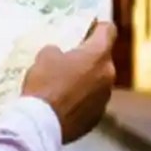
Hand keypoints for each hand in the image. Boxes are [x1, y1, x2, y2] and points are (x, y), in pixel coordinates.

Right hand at [20, 21, 116, 143]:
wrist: (42, 123)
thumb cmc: (45, 84)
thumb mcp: (44, 56)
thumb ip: (57, 50)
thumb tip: (60, 54)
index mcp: (98, 55)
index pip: (109, 31)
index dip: (98, 27)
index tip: (88, 28)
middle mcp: (108, 75)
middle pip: (102, 59)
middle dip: (88, 57)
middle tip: (69, 59)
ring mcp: (104, 98)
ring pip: (98, 82)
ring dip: (85, 80)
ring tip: (63, 84)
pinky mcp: (97, 117)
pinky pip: (91, 102)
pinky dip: (81, 100)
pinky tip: (63, 103)